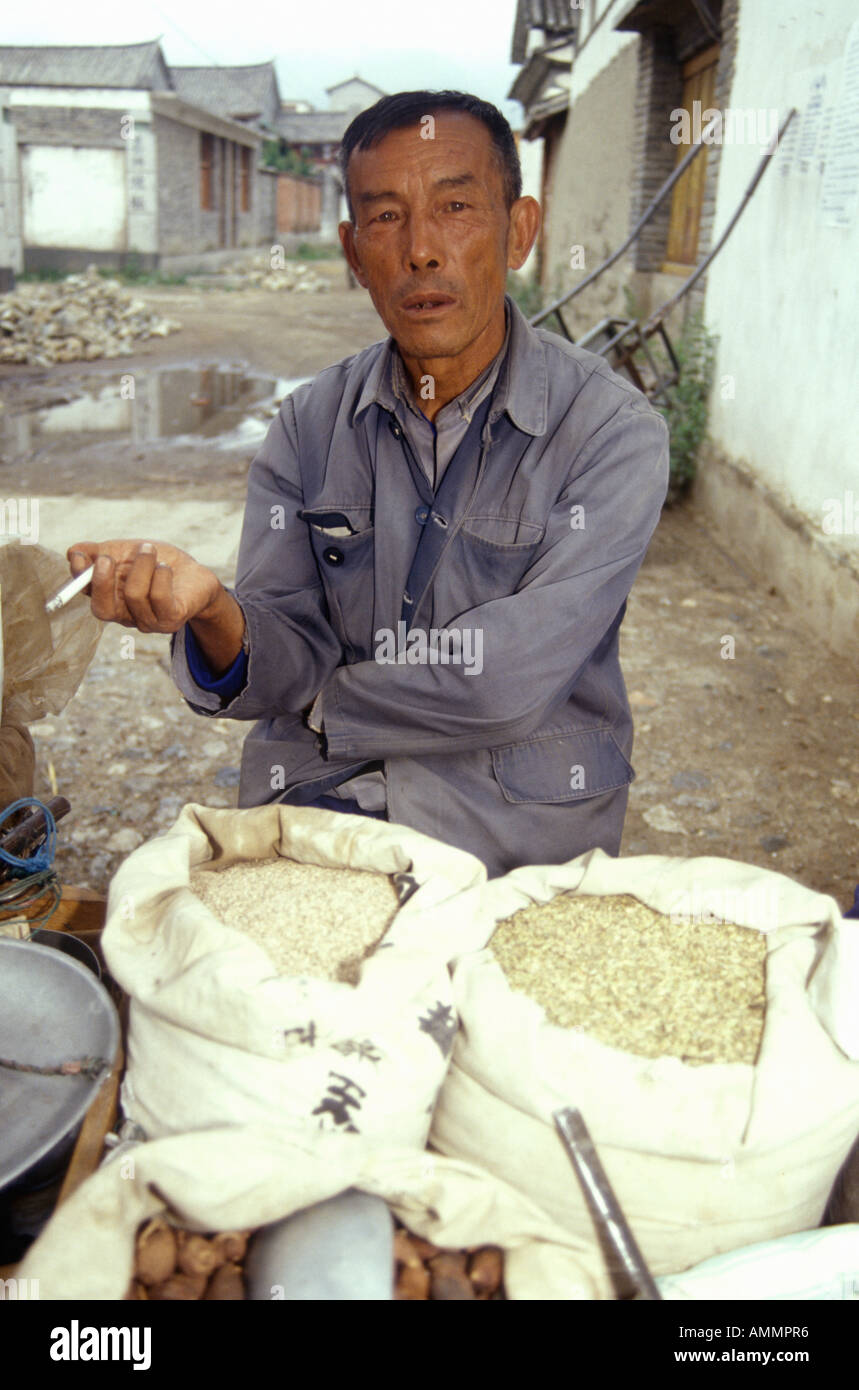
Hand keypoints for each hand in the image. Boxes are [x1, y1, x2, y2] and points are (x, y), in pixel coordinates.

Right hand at [67, 540, 221, 633]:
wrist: (194, 576)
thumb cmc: (157, 564)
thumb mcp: (125, 552)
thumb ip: (98, 552)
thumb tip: (72, 552)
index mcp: (111, 598)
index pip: (88, 595)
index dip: (80, 578)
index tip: (79, 557)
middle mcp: (127, 615)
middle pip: (103, 609)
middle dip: (102, 583)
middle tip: (106, 558)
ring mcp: (149, 621)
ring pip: (134, 595)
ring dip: (141, 565)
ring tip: (149, 550)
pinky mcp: (171, 619)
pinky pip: (160, 598)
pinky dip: (160, 576)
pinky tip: (165, 566)